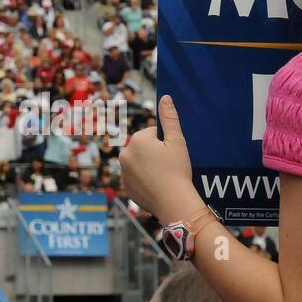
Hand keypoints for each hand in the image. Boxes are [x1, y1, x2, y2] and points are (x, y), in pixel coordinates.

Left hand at [120, 94, 202, 222]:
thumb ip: (169, 118)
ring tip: (163, 177)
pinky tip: (156, 185)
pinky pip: (136, 178)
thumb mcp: (177, 141)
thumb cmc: (177, 170)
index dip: (165, 143)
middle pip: (143, 148)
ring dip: (148, 166)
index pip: (151, 134)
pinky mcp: (126, 188)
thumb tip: (165, 98)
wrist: (174, 203)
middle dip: (154, 153)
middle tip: (168, 166)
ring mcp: (123, 173)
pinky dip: (144, 180)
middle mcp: (125, 155)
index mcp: (137, 141)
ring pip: (139, 163)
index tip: (171, 154)